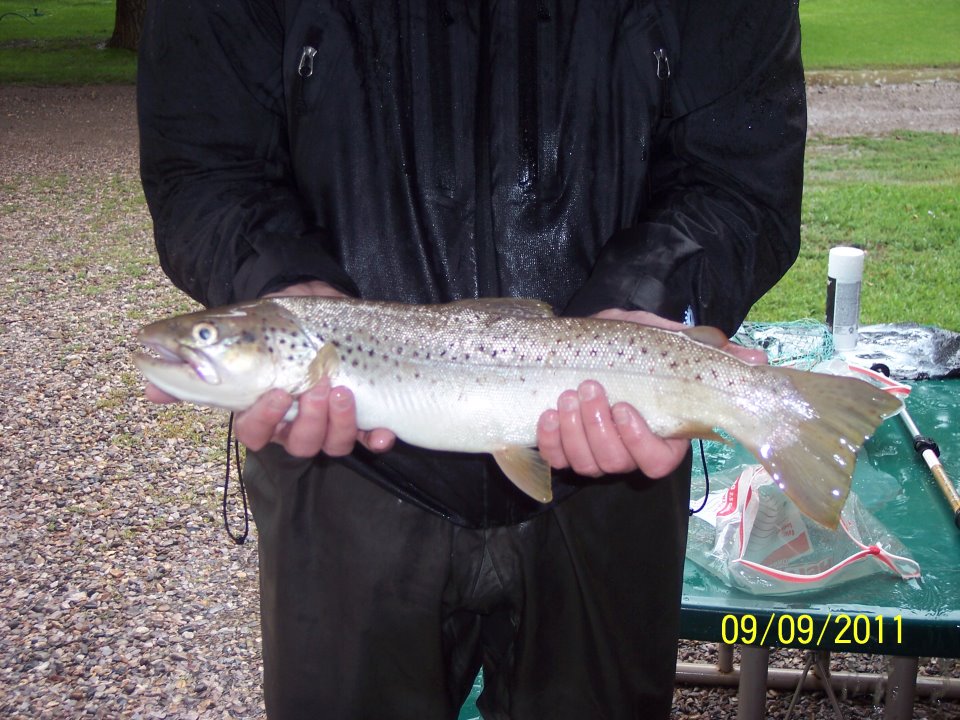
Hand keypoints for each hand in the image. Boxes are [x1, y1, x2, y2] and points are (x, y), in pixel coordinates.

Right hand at [144, 281, 395, 457]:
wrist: (315, 303)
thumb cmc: (273, 321)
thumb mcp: (237, 327)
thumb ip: (196, 350)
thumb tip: (143, 373)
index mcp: (263, 409)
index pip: (254, 433)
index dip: (263, 421)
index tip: (275, 394)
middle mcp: (294, 424)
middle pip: (298, 444)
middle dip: (310, 420)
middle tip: (318, 386)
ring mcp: (329, 423)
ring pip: (332, 445)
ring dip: (339, 423)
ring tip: (343, 390)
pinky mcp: (362, 417)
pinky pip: (370, 440)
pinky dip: (378, 439)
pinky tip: (384, 431)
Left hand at [535, 309, 766, 478]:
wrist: (585, 340)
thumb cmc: (629, 344)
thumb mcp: (663, 339)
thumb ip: (701, 350)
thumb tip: (755, 360)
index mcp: (659, 433)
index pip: (658, 462)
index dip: (640, 443)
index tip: (626, 409)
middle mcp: (627, 450)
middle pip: (616, 463)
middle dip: (598, 429)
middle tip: (589, 389)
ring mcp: (594, 452)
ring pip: (586, 464)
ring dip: (573, 431)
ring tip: (568, 396)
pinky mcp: (563, 447)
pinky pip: (555, 458)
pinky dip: (550, 439)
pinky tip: (548, 413)